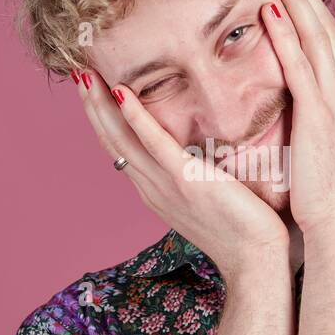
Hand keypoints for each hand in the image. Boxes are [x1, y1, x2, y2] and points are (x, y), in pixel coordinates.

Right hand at [72, 67, 289, 279]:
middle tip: (78, 72)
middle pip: (111, 140)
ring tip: (85, 74)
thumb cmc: (244, 231)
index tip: (93, 89)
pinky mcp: (186, 180)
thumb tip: (200, 152)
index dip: (103, 118)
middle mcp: (151, 188)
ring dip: (100, 105)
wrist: (256, 263)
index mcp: (155, 191)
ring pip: (121, 139)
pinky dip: (135, 117)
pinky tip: (120, 92)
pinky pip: (155, 144)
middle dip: (92, 106)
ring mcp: (166, 185)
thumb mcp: (208, 198)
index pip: (119, 149)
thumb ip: (196, 175)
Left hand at [263, 0, 334, 241]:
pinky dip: (287, 36)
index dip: (316, 8)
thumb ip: (313, 122)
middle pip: (328, 30)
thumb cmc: (324, 198)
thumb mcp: (322, 149)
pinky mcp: (319, 119)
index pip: (331, 42)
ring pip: (318, 39)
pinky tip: (269, 10)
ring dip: (298, 1)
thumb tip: (298, 109)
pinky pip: (301, 67)